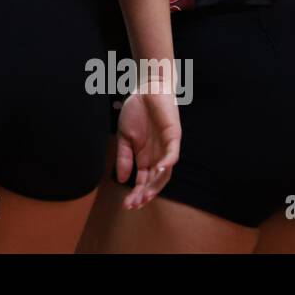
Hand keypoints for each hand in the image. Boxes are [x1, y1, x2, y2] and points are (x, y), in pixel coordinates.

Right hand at [114, 82, 181, 209]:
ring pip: (164, 172)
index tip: (126, 204)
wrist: (145, 89)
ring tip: (145, 194)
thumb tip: (121, 179)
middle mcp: (157, 156)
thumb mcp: (124, 137)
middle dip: (145, 194)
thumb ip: (124, 157)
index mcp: (145, 157)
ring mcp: (166, 148)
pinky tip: (158, 170)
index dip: (136, 193)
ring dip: (156, 185)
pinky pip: (172, 154)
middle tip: (134, 204)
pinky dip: (167, 163)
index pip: (143, 181)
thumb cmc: (136, 112)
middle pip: (154, 181)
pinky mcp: (173, 137)